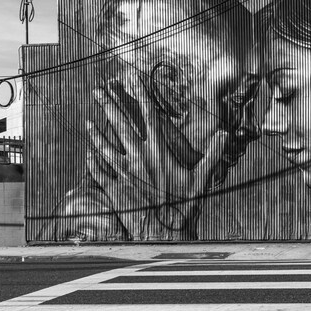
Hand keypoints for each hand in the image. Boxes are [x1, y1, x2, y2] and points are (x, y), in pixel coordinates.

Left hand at [85, 70, 227, 239]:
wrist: (166, 233)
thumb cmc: (185, 206)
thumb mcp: (202, 178)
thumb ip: (211, 154)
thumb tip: (224, 133)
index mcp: (160, 150)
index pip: (148, 114)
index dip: (140, 93)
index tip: (130, 76)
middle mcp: (139, 157)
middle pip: (120, 123)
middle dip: (108, 103)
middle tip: (98, 88)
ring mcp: (124, 173)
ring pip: (104, 146)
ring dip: (95, 132)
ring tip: (87, 120)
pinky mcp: (115, 189)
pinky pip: (99, 172)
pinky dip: (93, 162)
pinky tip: (88, 153)